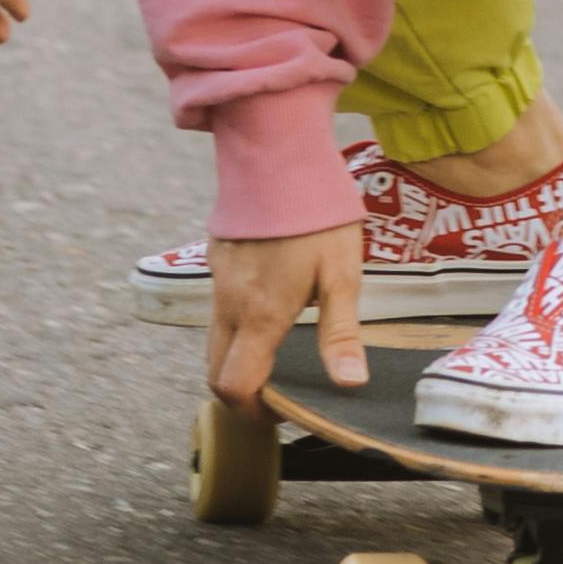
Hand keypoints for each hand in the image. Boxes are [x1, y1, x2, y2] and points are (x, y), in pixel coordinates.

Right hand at [207, 226, 366, 409]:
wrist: (278, 150)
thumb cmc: (316, 212)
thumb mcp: (341, 273)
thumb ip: (340, 333)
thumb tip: (349, 384)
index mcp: (260, 316)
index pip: (234, 387)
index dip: (253, 413)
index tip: (280, 412)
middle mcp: (229, 303)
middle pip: (215, 369)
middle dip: (240, 392)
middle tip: (276, 391)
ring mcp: (218, 278)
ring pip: (214, 336)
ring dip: (236, 356)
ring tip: (275, 347)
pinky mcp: (217, 254)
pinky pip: (217, 301)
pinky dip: (234, 319)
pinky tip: (268, 297)